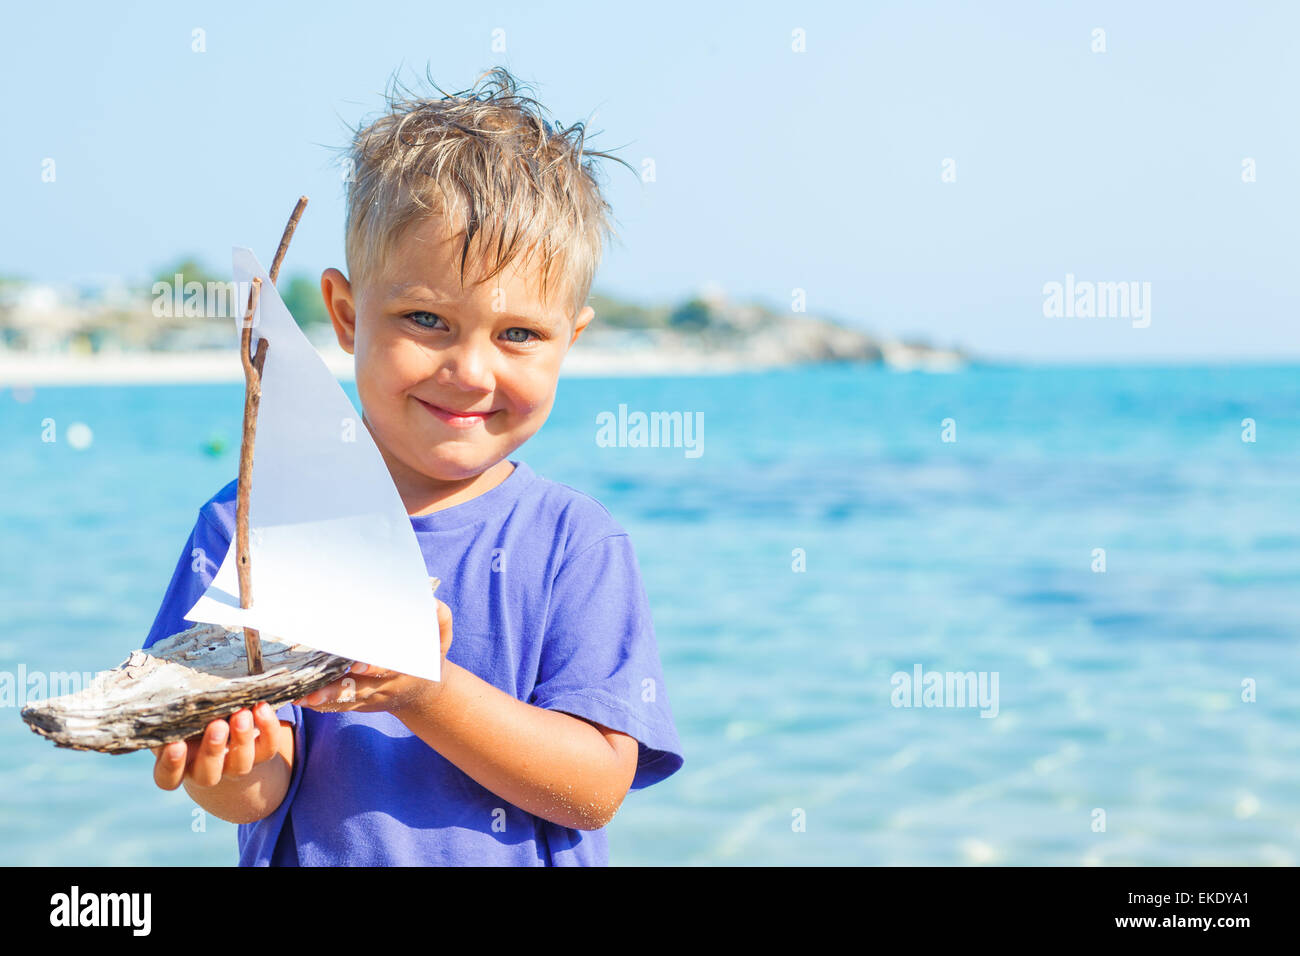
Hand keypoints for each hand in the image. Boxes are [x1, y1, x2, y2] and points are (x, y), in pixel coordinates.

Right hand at [150, 701, 282, 789]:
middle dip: (213, 750)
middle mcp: (204, 771)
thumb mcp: (176, 717)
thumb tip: (163, 694)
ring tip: (242, 713)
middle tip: (217, 725)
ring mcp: (233, 766)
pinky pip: (267, 750)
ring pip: (240, 765)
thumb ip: (170, 713)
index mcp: (177, 765)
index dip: (171, 764)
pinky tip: (262, 708)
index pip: (168, 777)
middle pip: (208, 774)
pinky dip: (268, 729)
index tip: (175, 744)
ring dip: (242, 739)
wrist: (224, 725)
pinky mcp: (259, 755)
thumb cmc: (190, 719)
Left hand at [293, 597, 453, 714]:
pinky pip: (341, 706)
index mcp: (406, 669)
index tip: (358, 664)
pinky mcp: (360, 704)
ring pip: (346, 700)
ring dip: (324, 699)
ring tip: (302, 696)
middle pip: (360, 689)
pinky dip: (323, 705)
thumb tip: (431, 602)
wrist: (424, 694)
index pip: (388, 668)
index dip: (374, 667)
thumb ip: (440, 620)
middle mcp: (387, 686)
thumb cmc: (427, 657)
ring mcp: (372, 698)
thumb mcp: (440, 639)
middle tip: (315, 689)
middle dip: (338, 690)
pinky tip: (302, 699)